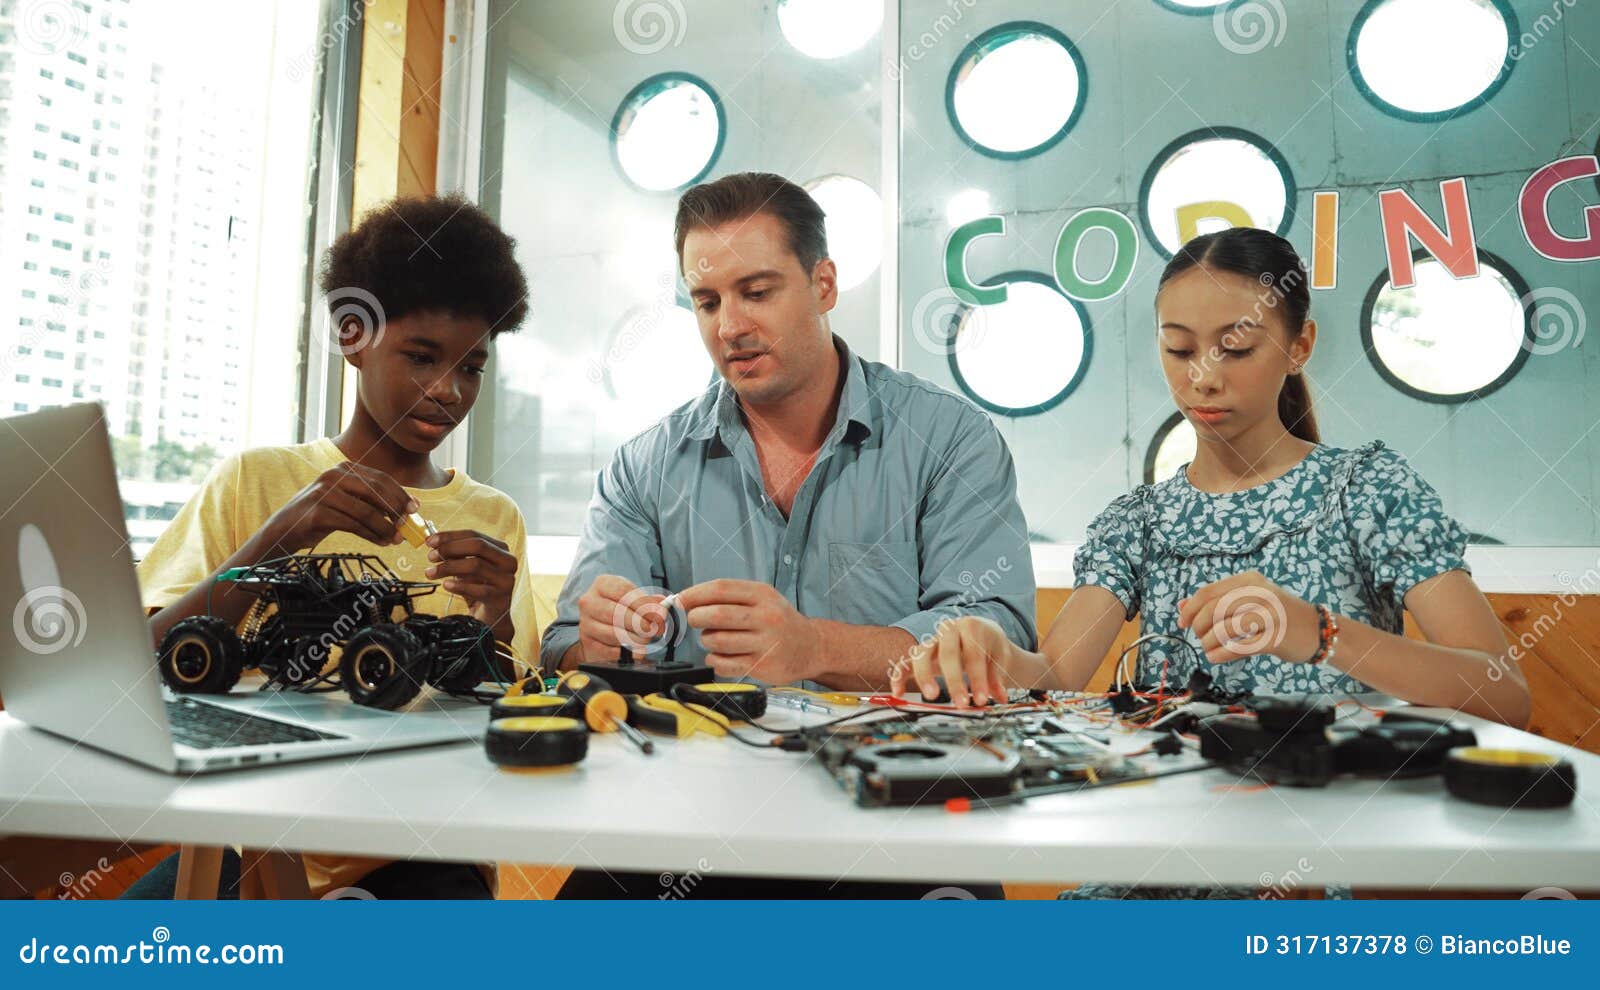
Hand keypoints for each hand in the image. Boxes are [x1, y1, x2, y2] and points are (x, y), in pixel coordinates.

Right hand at [261, 462, 415, 552]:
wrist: (285, 529)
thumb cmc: (321, 514)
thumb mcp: (346, 500)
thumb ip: (371, 500)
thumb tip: (407, 509)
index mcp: (344, 469)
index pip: (381, 479)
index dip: (400, 494)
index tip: (415, 509)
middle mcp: (334, 476)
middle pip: (377, 492)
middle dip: (396, 511)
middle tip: (407, 527)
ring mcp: (324, 493)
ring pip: (367, 511)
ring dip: (385, 527)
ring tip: (395, 539)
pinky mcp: (319, 513)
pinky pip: (354, 525)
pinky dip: (372, 535)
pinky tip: (380, 541)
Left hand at [426, 530, 517, 641]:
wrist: (491, 616)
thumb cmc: (478, 588)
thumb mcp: (466, 567)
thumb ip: (455, 554)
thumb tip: (433, 541)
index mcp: (500, 549)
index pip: (475, 535)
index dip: (451, 536)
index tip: (430, 541)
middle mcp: (507, 562)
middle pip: (478, 546)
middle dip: (451, 548)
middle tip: (431, 556)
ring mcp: (506, 580)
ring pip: (476, 565)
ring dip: (449, 567)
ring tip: (431, 573)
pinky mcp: (501, 598)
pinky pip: (478, 589)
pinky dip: (459, 586)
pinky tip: (446, 585)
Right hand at [575, 574, 665, 662]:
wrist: (598, 627)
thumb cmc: (619, 609)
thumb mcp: (633, 599)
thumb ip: (649, 602)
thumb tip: (662, 608)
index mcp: (603, 584)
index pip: (624, 592)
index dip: (645, 604)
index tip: (660, 615)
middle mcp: (590, 602)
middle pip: (618, 613)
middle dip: (641, 623)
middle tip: (655, 630)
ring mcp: (586, 623)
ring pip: (613, 633)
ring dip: (635, 639)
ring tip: (646, 640)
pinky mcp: (587, 643)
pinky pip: (608, 650)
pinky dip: (624, 652)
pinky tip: (634, 651)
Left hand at [678, 579, 819, 683]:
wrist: (810, 647)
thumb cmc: (779, 621)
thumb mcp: (762, 598)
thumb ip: (730, 597)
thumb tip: (689, 600)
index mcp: (762, 595)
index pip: (721, 589)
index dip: (695, 594)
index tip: (680, 599)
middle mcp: (765, 617)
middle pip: (717, 615)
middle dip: (697, 617)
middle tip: (695, 620)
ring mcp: (764, 643)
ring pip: (717, 641)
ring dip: (707, 640)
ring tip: (715, 639)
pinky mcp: (761, 666)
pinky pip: (723, 664)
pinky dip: (714, 660)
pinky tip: (722, 656)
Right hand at [888, 616, 1010, 707]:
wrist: (980, 631)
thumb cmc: (989, 644)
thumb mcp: (1000, 656)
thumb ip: (996, 677)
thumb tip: (999, 697)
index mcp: (970, 627)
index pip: (973, 654)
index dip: (977, 678)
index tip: (982, 699)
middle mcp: (948, 630)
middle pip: (947, 653)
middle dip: (954, 680)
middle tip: (961, 703)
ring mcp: (932, 641)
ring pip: (922, 654)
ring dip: (925, 676)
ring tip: (931, 696)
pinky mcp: (921, 654)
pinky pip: (905, 662)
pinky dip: (899, 677)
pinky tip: (899, 693)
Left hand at [1177, 570, 1319, 664]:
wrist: (1318, 630)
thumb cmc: (1277, 614)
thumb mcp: (1249, 600)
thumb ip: (1217, 601)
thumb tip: (1181, 606)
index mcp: (1250, 580)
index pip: (1208, 592)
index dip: (1190, 609)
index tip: (1182, 623)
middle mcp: (1260, 593)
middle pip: (1214, 609)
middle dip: (1199, 627)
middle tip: (1198, 637)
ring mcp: (1270, 615)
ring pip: (1225, 628)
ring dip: (1209, 642)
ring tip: (1208, 648)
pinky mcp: (1276, 638)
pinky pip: (1240, 647)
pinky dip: (1221, 654)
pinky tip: (1215, 657)